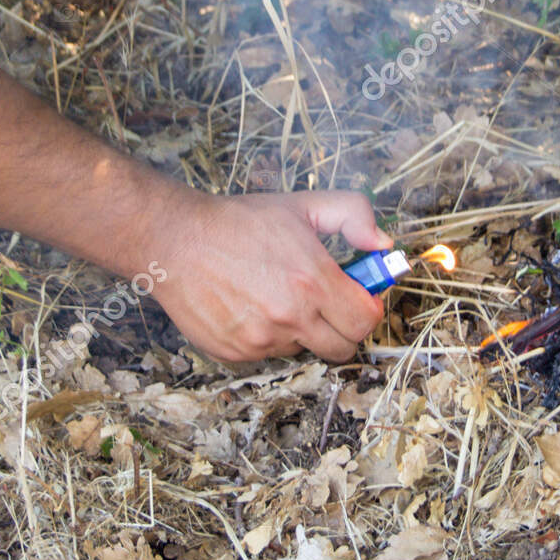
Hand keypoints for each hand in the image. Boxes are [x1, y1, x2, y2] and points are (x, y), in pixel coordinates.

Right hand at [147, 189, 392, 363]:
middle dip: (341, 326)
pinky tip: (250, 305)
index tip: (355, 295)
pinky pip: (268, 354)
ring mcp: (261, 340)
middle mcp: (290, 317)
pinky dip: (267, 336)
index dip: (365, 308)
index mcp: (312, 281)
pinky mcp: (236, 353)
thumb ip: (353, 216)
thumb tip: (383, 245)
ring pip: (303, 349)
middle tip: (324, 302)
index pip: (365, 321)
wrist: (176, 240)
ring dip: (300, 330)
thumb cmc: (239, 221)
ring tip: (276, 294)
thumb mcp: (302, 205)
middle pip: (342, 347)